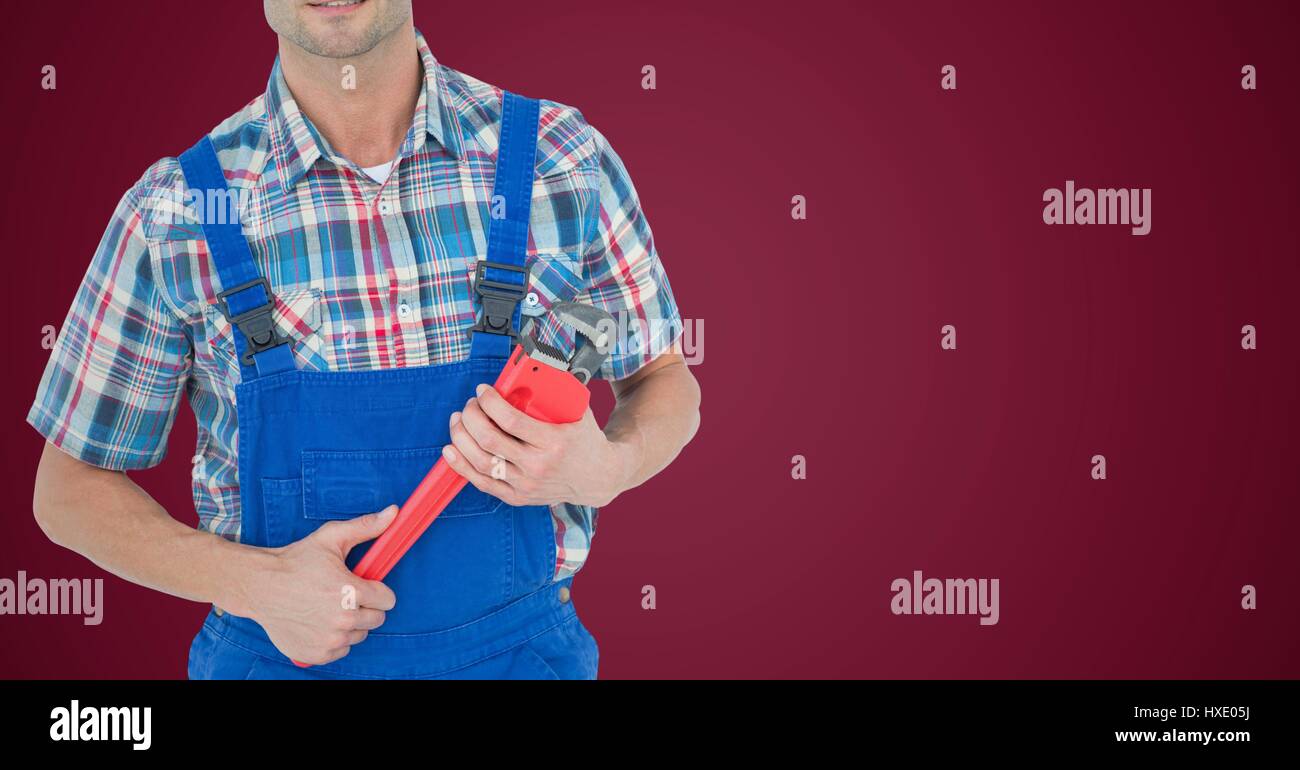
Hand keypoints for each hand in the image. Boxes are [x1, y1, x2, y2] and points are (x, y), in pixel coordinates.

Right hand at [237, 506, 397, 665]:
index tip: (361, 584)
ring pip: (359, 635)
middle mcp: (344, 620)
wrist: (259, 586)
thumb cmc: (295, 561)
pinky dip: (334, 639)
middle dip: (365, 606)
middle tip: (343, 595)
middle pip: (377, 619)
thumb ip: (366, 527)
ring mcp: (330, 640)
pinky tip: (319, 623)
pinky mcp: (317, 654)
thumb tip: (394, 512)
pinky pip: (342, 650)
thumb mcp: (331, 538)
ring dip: (351, 624)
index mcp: (352, 592)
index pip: (388, 600)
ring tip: (328, 607)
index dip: (376, 590)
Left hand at [442, 384, 637, 507]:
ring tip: (458, 421)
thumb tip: (533, 362)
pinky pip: (482, 482)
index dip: (489, 402)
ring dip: (461, 437)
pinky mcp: (517, 496)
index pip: (510, 420)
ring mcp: (526, 484)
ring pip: (481, 461)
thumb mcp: (578, 412)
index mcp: (554, 442)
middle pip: (490, 440)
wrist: (597, 478)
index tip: (483, 390)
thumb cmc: (585, 441)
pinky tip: (452, 448)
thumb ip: (557, 389)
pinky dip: (461, 465)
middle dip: (471, 417)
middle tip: (470, 404)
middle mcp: (538, 466)